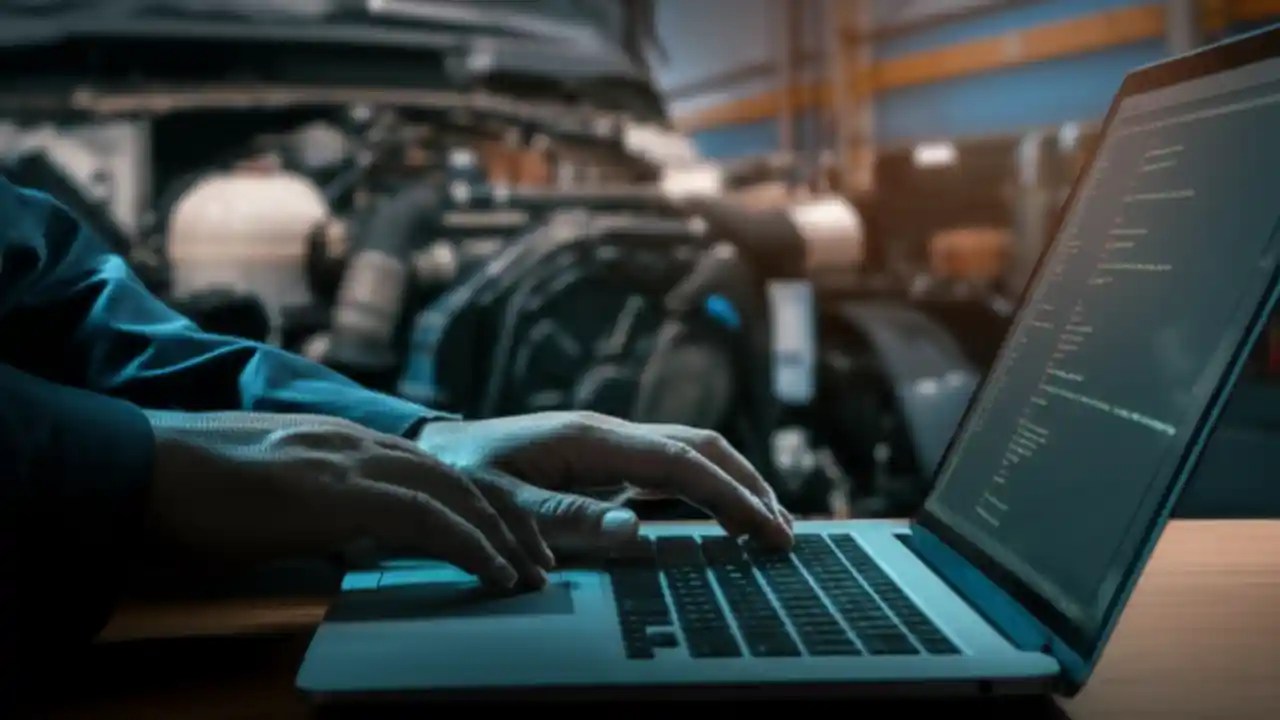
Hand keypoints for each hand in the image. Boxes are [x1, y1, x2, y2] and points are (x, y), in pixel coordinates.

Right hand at [143, 411, 551, 588]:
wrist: (145, 468)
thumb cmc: (198, 491)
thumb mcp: (280, 497)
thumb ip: (327, 507)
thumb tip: (356, 539)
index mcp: (346, 440)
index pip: (435, 469)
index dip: (479, 504)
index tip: (509, 540)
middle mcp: (359, 441)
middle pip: (460, 477)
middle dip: (508, 520)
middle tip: (540, 561)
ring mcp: (350, 460)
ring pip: (455, 493)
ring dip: (502, 536)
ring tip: (529, 574)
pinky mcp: (338, 490)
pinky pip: (425, 518)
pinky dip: (469, 546)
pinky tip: (493, 573)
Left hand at [415, 411, 793, 553]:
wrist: (435, 452)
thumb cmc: (462, 481)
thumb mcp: (500, 505)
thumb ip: (563, 520)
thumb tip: (634, 534)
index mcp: (593, 440)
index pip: (681, 463)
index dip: (731, 495)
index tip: (769, 529)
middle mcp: (610, 433)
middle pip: (700, 448)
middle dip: (748, 486)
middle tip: (785, 534)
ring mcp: (610, 443)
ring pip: (690, 453)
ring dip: (732, 485)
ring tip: (768, 527)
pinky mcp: (604, 458)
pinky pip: (667, 469)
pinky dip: (704, 490)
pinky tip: (719, 516)